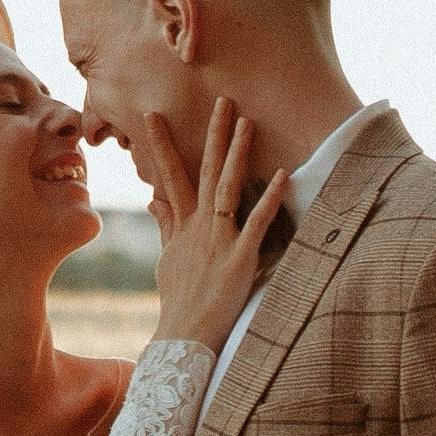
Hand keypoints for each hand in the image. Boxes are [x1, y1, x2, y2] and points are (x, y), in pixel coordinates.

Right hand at [148, 98, 292, 350]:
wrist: (184, 335)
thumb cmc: (179, 299)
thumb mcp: (168, 259)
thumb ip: (167, 225)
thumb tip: (154, 199)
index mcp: (184, 225)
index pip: (171, 176)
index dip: (163, 145)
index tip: (154, 115)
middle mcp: (200, 227)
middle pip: (205, 171)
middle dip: (215, 135)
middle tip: (224, 100)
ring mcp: (219, 240)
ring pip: (228, 188)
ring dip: (237, 154)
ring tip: (247, 122)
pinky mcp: (240, 258)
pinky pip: (258, 223)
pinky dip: (269, 198)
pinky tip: (282, 175)